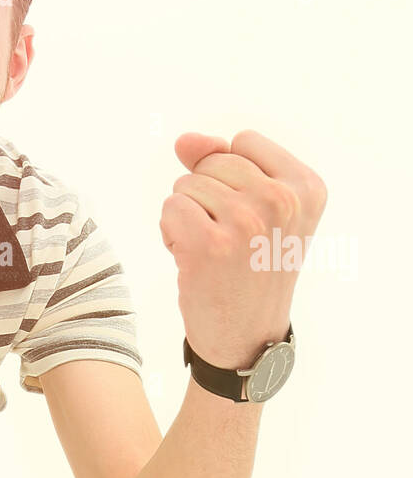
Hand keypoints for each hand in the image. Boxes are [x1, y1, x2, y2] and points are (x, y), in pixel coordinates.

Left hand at [159, 129, 326, 367]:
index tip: (250, 216)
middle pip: (212, 162)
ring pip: (186, 186)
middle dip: (206, 197)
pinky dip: (171, 233)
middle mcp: (281, 200)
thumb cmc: (251, 268)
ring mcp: (245, 221)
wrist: (247, 336)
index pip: (243, 142)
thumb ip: (223, 162)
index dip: (231, 177)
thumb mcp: (258, 209)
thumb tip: (184, 140)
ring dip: (187, 218)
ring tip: (213, 252)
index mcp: (306, 186)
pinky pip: (170, 209)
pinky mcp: (208, 244)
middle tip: (229, 240)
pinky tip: (193, 260)